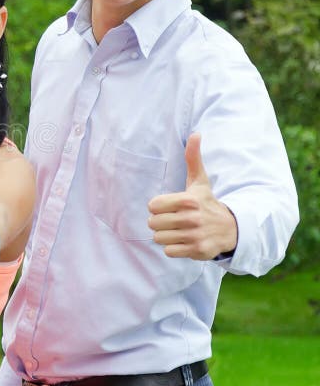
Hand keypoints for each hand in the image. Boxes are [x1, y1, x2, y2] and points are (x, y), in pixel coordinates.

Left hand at [148, 133, 236, 259]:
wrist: (231, 228)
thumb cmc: (207, 202)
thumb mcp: (200, 181)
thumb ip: (193, 158)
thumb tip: (196, 133)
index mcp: (187, 200)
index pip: (152, 205)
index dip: (157, 207)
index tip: (169, 206)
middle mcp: (191, 218)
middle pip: (152, 223)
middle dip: (159, 223)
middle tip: (173, 220)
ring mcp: (194, 235)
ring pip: (159, 238)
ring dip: (166, 236)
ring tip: (178, 230)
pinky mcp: (197, 251)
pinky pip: (169, 251)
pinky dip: (173, 248)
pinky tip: (184, 241)